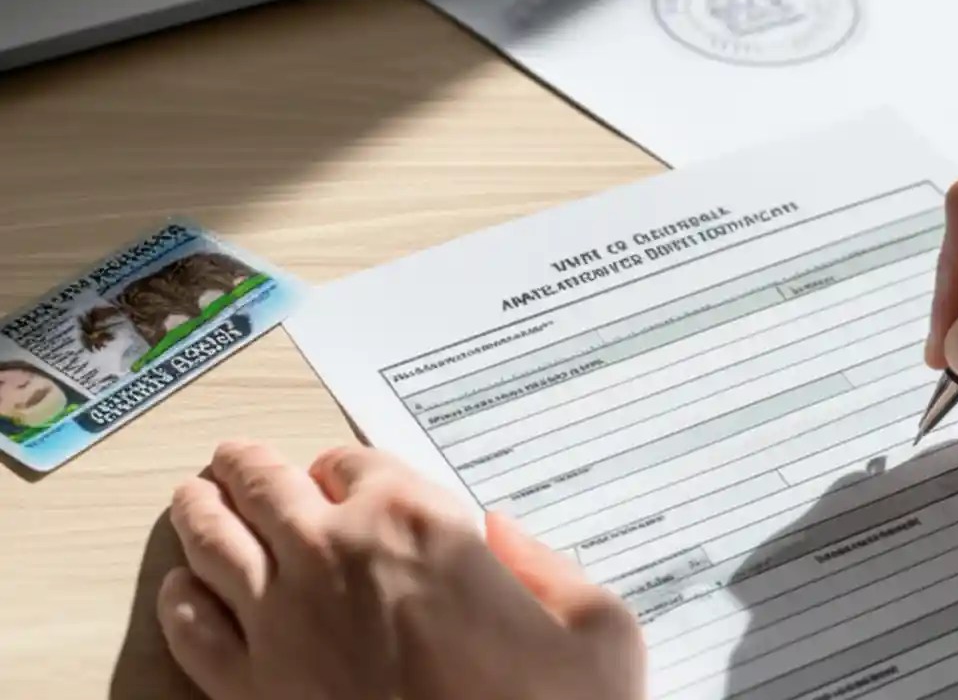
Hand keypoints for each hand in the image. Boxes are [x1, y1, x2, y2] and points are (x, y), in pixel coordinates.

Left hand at [157, 443, 644, 699]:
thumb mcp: (598, 626)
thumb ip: (549, 567)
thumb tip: (504, 537)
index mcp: (417, 522)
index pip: (353, 462)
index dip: (344, 466)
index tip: (340, 475)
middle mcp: (338, 555)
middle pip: (267, 485)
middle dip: (249, 467)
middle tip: (234, 458)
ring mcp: (284, 623)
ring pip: (214, 542)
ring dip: (199, 511)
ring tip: (192, 497)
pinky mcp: (255, 691)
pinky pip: (192, 630)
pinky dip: (181, 600)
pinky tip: (181, 591)